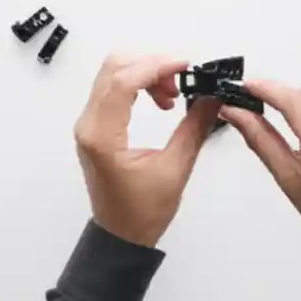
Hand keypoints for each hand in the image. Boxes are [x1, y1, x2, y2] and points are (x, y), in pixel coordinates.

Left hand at [73, 55, 220, 247]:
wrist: (120, 235)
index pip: (124, 82)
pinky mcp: (95, 126)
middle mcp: (89, 125)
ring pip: (113, 75)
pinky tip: (160, 101)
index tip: (186, 65)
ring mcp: (89, 124)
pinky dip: (139, 84)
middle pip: (114, 68)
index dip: (156, 66)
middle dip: (152, 64)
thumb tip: (211, 97)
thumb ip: (194, 128)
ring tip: (173, 95)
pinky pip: (113, 89)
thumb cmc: (142, 212)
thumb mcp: (176, 169)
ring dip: (146, 73)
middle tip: (182, 78)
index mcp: (103, 137)